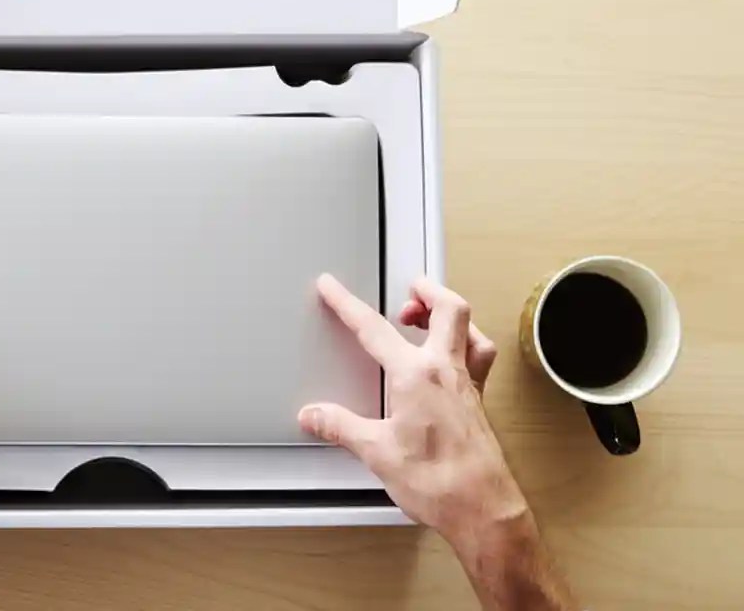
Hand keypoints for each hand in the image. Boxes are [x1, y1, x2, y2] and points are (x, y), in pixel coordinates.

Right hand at [300, 275, 577, 610]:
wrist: (482, 509)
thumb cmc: (439, 482)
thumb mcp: (376, 452)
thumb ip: (340, 426)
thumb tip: (314, 414)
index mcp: (416, 376)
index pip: (374, 329)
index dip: (347, 304)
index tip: (333, 288)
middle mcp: (448, 372)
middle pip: (448, 310)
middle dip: (427, 290)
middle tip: (409, 288)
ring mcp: (469, 386)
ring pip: (472, 331)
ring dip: (452, 315)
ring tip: (432, 315)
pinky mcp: (479, 405)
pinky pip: (480, 361)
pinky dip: (468, 347)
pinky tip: (454, 361)